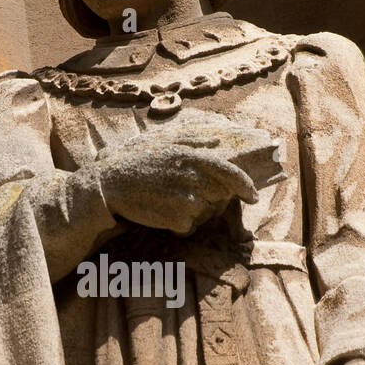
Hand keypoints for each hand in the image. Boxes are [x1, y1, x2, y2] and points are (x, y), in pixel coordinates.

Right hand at [98, 132, 258, 235]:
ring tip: (167, 199)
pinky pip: (187, 226)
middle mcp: (196, 178)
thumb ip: (194, 139)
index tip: (253, 198)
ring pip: (204, 213)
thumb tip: (217, 139)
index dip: (246, 188)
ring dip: (191, 211)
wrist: (111, 182)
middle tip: (185, 195)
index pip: (232, 174)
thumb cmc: (137, 160)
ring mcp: (189, 200)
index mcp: (195, 157)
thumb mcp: (166, 141)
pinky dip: (178, 224)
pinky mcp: (178, 219)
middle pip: (220, 197)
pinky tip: (160, 211)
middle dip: (210, 199)